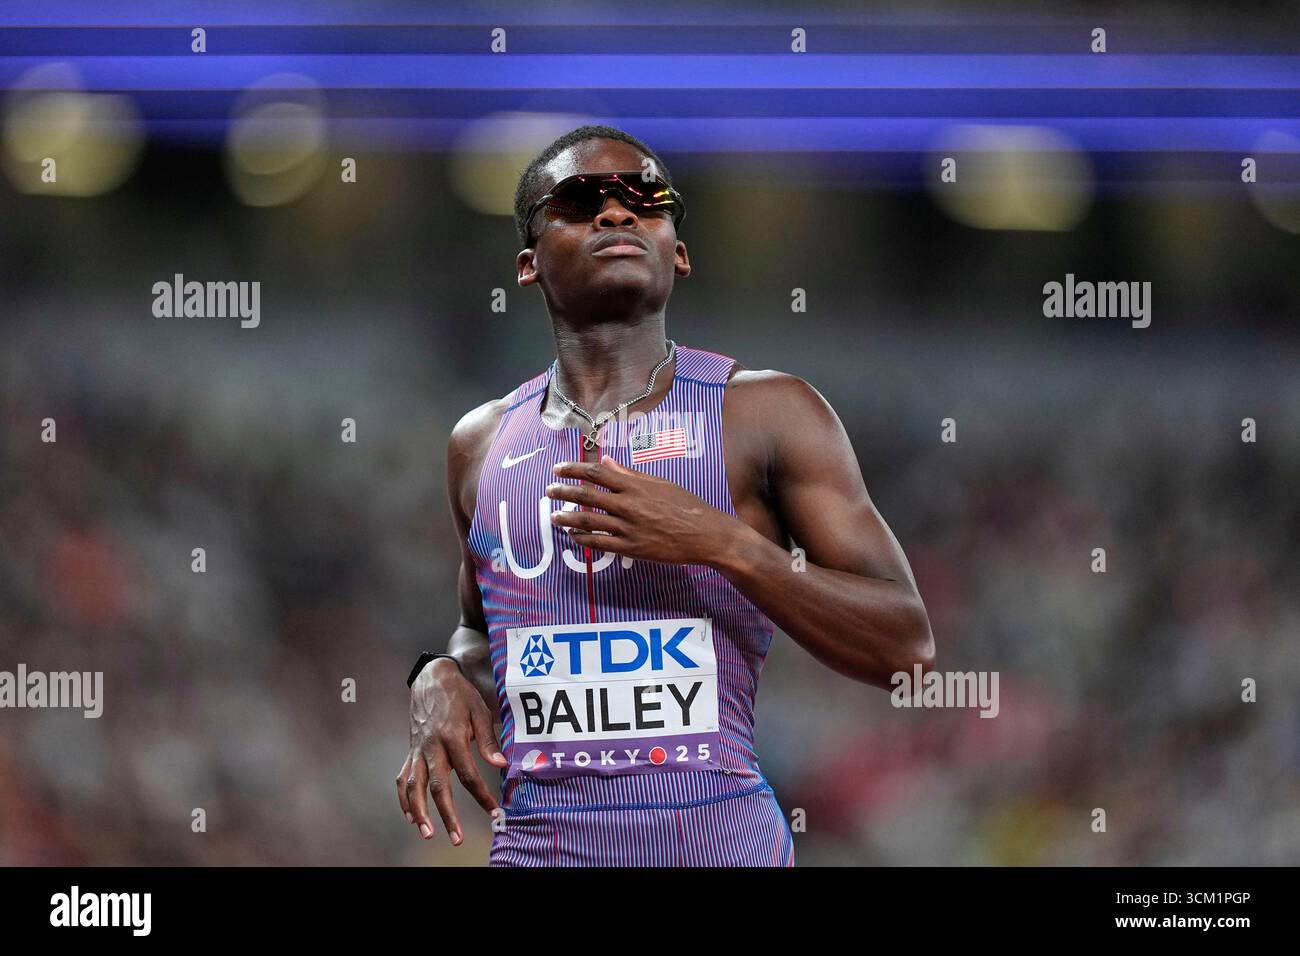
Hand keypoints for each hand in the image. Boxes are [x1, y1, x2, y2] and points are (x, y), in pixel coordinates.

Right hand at [395, 657, 506, 843]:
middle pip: (438, 786)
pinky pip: (403, 779)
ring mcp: (418, 751)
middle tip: (456, 838)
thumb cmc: (460, 696)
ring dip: (419, 812)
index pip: (468, 774)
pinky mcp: (410, 752)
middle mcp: (432, 747)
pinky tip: (410, 816)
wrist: (432, 679)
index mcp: (452, 737)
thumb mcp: (480, 711)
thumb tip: (501, 764)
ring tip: (427, 833)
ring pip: (415, 786)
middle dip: (447, 814)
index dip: (481, 795)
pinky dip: (404, 799)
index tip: (493, 811)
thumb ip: (489, 740)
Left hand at [546, 455, 739, 565]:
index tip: (558, 469)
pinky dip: (584, 538)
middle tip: (548, 491)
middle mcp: (628, 505)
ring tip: (553, 515)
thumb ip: (630, 474)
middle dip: (564, 492)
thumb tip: (607, 462)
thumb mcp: (659, 484)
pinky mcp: (631, 548)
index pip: (596, 474)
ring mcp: (628, 528)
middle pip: (587, 496)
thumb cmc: (685, 506)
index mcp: (635, 485)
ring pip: (589, 521)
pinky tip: (573, 535)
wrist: (704, 534)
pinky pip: (600, 543)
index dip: (574, 470)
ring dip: (567, 517)